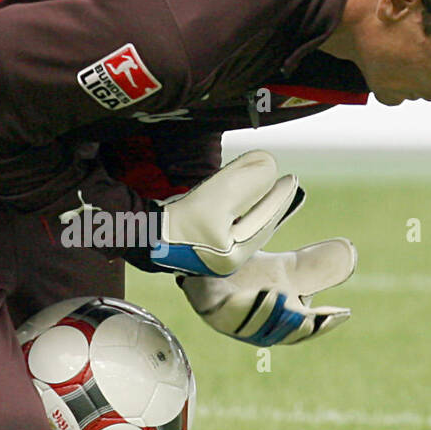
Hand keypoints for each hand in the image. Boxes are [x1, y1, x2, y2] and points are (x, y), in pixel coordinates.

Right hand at [147, 150, 301, 275]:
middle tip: (287, 182)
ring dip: (255, 206)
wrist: (139, 231)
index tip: (291, 178)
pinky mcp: (198, 247)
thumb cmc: (178, 217)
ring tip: (268, 188)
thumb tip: (270, 166)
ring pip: (242, 226)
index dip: (278, 197)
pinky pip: (228, 226)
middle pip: (255, 226)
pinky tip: (242, 201)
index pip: (262, 221)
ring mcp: (210, 257)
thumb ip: (246, 181)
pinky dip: (238, 210)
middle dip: (270, 203)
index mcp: (232, 257)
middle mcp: (224, 263)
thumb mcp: (217, 195)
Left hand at [178, 238, 355, 345]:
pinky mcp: (209, 308)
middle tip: (309, 318)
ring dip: (266, 314)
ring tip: (278, 297)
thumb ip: (317, 265)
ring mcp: (231, 320)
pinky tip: (254, 293)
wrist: (209, 264)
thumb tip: (351, 252)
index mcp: (280, 321)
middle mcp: (257, 326)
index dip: (324, 324)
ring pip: (251, 324)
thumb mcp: (289, 268)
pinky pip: (225, 310)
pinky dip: (240, 306)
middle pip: (279, 333)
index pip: (305, 330)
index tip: (342, 313)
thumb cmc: (252, 274)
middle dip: (294, 327)